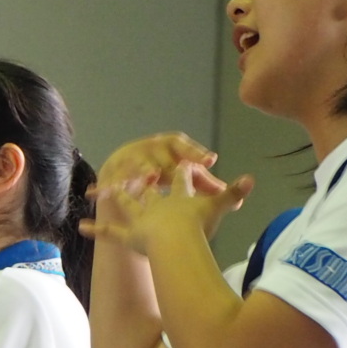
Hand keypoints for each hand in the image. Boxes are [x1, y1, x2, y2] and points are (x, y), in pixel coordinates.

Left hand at [85, 163, 252, 255]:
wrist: (177, 238)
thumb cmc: (199, 225)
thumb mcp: (220, 206)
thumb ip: (234, 194)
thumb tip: (253, 179)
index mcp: (179, 196)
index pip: (181, 177)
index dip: (181, 170)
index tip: (180, 162)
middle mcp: (157, 203)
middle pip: (150, 187)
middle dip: (143, 178)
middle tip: (138, 172)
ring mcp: (141, 219)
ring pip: (127, 204)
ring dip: (116, 198)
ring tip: (103, 192)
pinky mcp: (129, 237)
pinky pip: (110, 233)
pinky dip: (96, 231)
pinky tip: (80, 227)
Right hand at [93, 133, 215, 193]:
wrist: (128, 164)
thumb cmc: (162, 168)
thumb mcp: (182, 173)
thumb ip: (204, 184)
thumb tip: (238, 201)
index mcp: (172, 146)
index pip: (186, 147)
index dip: (197, 152)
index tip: (211, 161)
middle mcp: (153, 147)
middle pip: (162, 156)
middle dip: (170, 164)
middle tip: (183, 171)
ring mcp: (134, 157)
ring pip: (140, 165)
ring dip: (144, 171)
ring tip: (151, 179)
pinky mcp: (116, 170)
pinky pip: (114, 179)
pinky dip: (111, 185)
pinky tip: (108, 192)